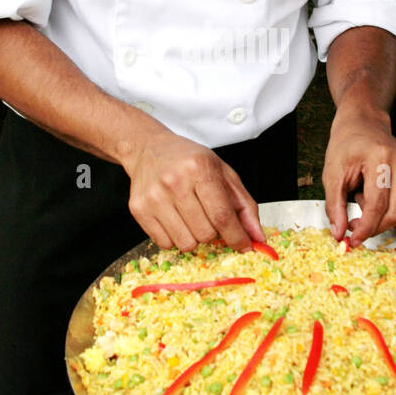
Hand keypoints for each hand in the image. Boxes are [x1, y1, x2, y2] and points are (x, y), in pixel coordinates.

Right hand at [123, 130, 262, 251]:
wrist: (148, 149)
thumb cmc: (189, 160)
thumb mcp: (223, 173)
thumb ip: (244, 206)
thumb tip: (257, 237)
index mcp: (198, 168)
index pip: (222, 215)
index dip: (237, 236)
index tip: (244, 245)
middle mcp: (174, 182)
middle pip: (205, 233)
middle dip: (214, 232)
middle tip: (209, 217)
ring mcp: (154, 197)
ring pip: (186, 243)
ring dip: (194, 237)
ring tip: (191, 217)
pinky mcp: (138, 209)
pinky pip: (165, 244)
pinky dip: (175, 238)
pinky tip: (175, 219)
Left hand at [323, 109, 395, 245]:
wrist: (363, 123)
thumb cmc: (347, 144)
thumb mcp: (332, 173)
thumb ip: (335, 205)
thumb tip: (339, 231)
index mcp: (380, 158)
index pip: (377, 205)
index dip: (365, 228)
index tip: (353, 239)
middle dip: (374, 227)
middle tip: (355, 226)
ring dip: (379, 216)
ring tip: (362, 197)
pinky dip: (387, 207)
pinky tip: (374, 194)